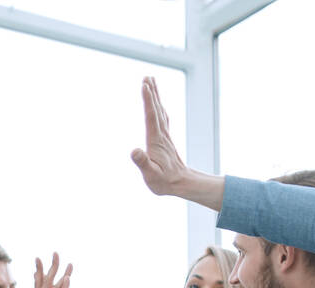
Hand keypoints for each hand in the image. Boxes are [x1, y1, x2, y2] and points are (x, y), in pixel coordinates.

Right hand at [130, 77, 224, 209]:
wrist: (181, 184)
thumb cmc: (164, 182)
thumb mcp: (151, 175)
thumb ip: (142, 162)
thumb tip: (134, 150)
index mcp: (156, 141)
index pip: (151, 116)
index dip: (148, 100)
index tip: (144, 85)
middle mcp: (161, 135)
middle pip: (156, 109)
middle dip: (152, 93)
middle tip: (147, 77)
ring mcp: (164, 136)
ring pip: (160, 111)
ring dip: (155, 96)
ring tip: (151, 82)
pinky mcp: (165, 139)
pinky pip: (161, 118)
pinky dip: (158, 107)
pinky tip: (157, 104)